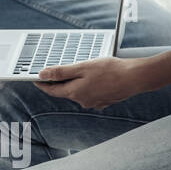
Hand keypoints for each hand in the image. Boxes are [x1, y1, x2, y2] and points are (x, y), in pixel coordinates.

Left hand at [33, 56, 152, 109]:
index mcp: (75, 93)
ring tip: (77, 71)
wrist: (135, 78)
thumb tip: (42, 75)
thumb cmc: (110, 70)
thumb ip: (61, 72)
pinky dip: (88, 85)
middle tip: (53, 71)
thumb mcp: (82, 67)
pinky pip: (91, 93)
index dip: (42, 84)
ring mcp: (95, 102)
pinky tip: (94, 77)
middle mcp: (83, 101)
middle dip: (59, 82)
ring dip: (75, 83)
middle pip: (65, 91)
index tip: (35, 78)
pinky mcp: (104, 100)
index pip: (52, 90)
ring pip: (79, 92)